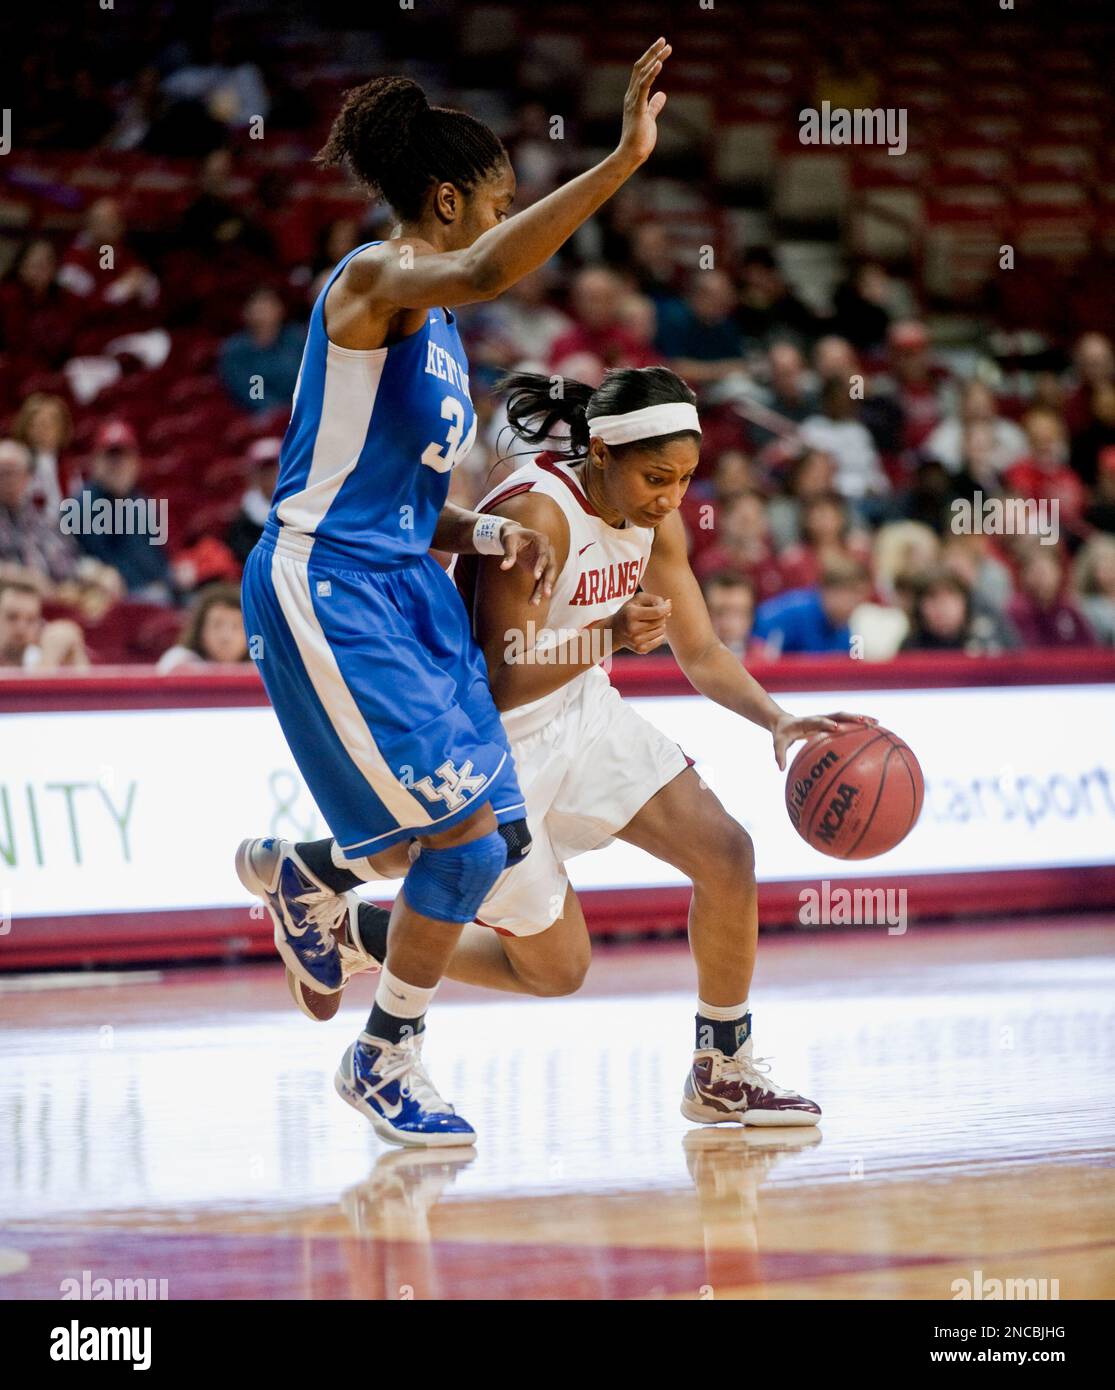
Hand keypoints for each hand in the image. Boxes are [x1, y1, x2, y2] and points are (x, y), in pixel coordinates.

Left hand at [498, 523, 557, 605]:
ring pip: (547, 577)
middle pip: (550, 567)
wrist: (515, 536)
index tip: (536, 576)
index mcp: (541, 540)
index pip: (544, 554)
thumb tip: (504, 567)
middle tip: (546, 593)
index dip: (541, 565)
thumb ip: (509, 554)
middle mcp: (547, 551)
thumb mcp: (509, 541)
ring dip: (542, 590)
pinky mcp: (542, 569)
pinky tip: (533, 602)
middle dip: (548, 581)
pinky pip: (541, 581)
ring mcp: (546, 561)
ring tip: (535, 602)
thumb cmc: (512, 536)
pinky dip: (537, 591)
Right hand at [609, 591, 671, 653]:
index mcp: (631, 614)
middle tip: (652, 614)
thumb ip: (655, 599)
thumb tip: (669, 607)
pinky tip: (649, 631)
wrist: (615, 630)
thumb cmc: (629, 611)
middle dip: (661, 616)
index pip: (658, 612)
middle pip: (661, 621)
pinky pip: (660, 640)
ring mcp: (636, 641)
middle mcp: (632, 629)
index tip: (667, 604)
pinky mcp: (640, 649)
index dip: (666, 607)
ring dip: (659, 625)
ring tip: (648, 623)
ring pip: (662, 630)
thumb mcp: (638, 599)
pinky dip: (659, 634)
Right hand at [615, 37, 670, 167]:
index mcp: (634, 97)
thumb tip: (662, 94)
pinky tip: (659, 63)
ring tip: (666, 47)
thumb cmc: (639, 140)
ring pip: (642, 74)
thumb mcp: (650, 118)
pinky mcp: (638, 109)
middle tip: (664, 40)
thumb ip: (654, 105)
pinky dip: (651, 74)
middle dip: (652, 52)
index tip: (662, 48)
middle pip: (640, 67)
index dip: (651, 58)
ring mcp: (633, 101)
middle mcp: (631, 96)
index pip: (641, 72)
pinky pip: (643, 87)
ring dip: (654, 59)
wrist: (631, 155)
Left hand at [770, 710, 877, 771]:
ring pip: (845, 716)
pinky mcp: (831, 722)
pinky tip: (874, 729)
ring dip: (860, 718)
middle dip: (850, 717)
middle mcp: (819, 718)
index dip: (825, 723)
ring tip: (877, 723)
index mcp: (806, 722)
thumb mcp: (778, 744)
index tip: (834, 727)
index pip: (817, 720)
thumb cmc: (782, 735)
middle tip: (863, 722)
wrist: (784, 722)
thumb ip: (779, 755)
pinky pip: (847, 722)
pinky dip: (860, 724)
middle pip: (837, 715)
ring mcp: (826, 718)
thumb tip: (781, 768)